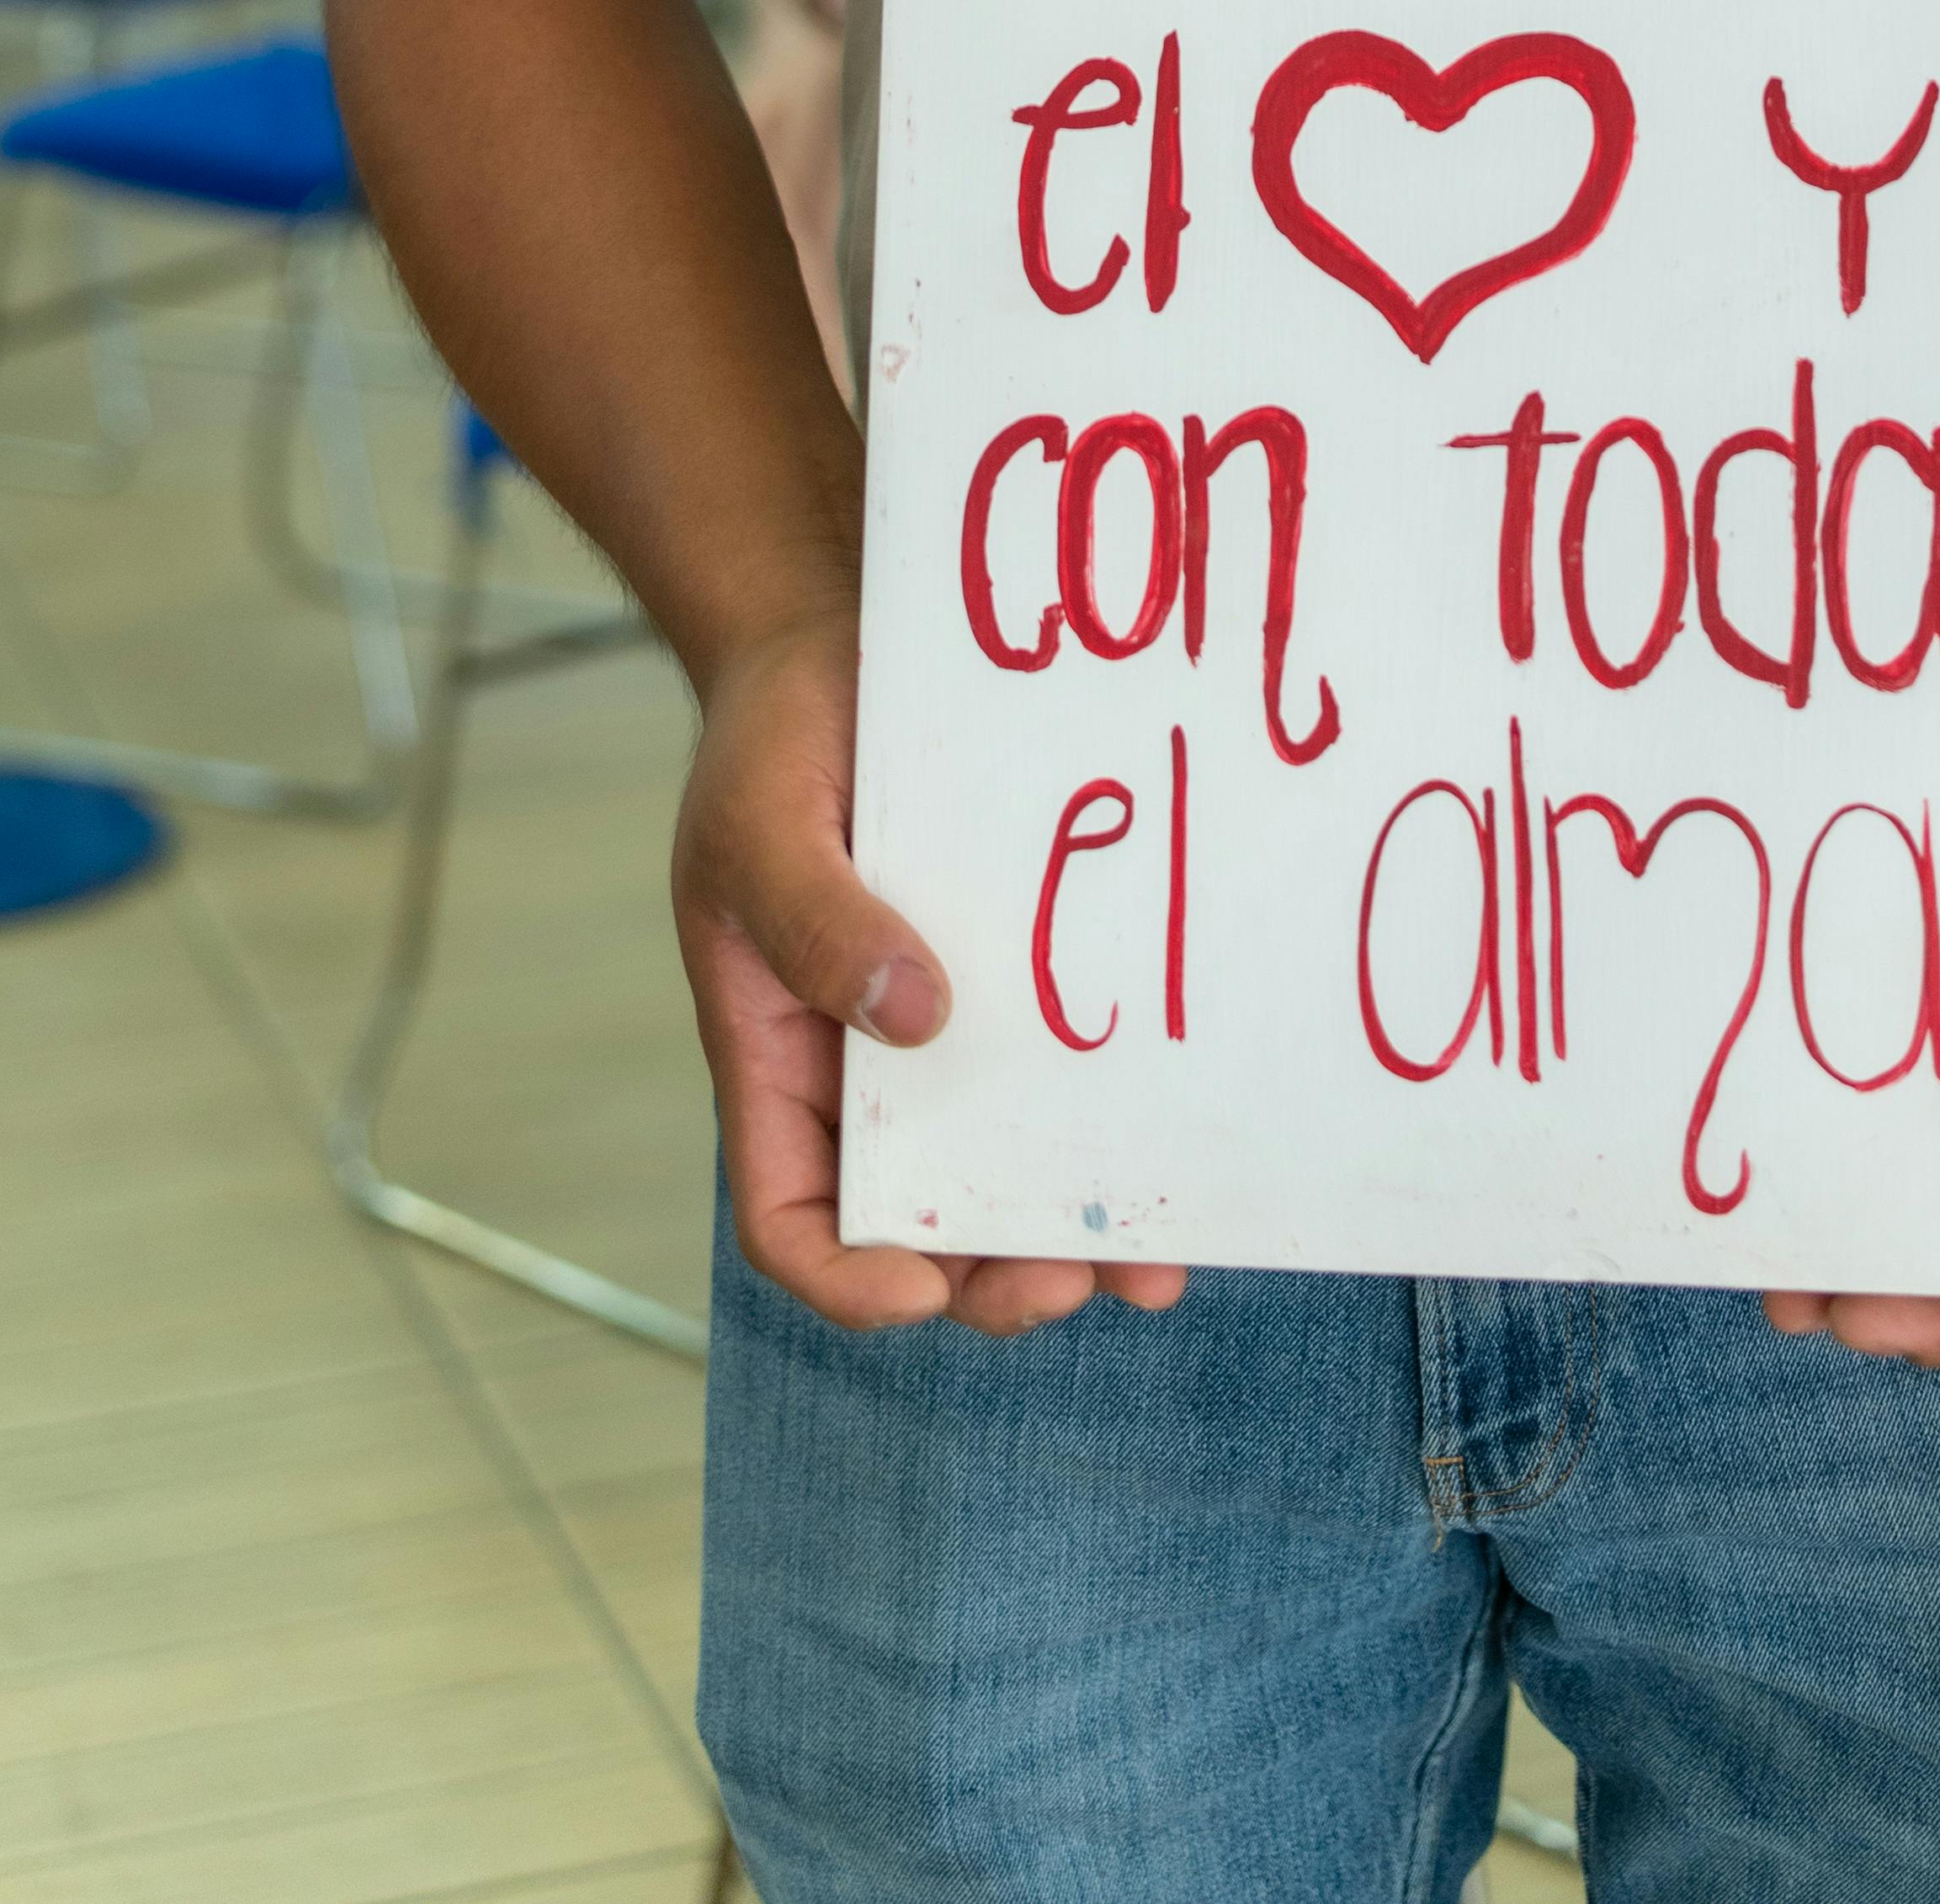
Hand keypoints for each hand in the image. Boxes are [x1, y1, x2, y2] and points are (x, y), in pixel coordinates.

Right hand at [672, 604, 1188, 1339]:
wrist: (832, 648)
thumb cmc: (770, 742)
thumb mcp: (761, 825)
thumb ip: (814, 920)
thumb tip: (911, 1016)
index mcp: (778, 1057)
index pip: (792, 1215)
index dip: (849, 1274)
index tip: (925, 1290)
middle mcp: (862, 1068)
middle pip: (916, 1223)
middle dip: (990, 1274)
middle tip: (1072, 1277)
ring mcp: (944, 1028)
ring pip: (1002, 1167)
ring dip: (1072, 1228)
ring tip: (1155, 1263)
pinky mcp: (1017, 977)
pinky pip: (1063, 1074)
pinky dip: (1114, 1127)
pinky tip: (1179, 1139)